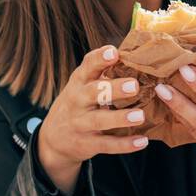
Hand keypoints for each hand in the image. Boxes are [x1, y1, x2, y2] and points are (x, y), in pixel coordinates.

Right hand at [37, 45, 148, 195]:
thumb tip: (134, 51)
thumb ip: (102, 71)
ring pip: (100, 120)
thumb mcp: (83, 85)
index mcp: (79, 82)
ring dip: (120, 118)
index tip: (114, 52)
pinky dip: (124, 145)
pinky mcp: (86, 144)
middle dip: (113, 89)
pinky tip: (142, 142)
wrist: (53, 139)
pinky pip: (106, 145)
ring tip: (140, 116)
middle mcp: (77, 101)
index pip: (87, 67)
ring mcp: (80, 124)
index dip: (100, 59)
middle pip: (93, 93)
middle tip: (134, 85)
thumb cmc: (78, 103)